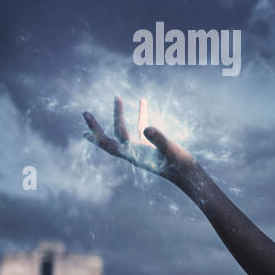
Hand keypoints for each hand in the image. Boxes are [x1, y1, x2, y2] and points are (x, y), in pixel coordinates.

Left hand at [83, 97, 198, 189]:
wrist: (190, 175)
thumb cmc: (180, 165)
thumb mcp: (169, 149)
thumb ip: (158, 139)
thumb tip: (147, 128)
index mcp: (133, 155)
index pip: (108, 143)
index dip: (96, 131)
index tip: (87, 116)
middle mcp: (133, 152)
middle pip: (110, 138)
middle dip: (97, 127)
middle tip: (85, 113)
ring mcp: (142, 149)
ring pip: (126, 131)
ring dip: (120, 115)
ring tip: (117, 98)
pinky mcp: (151, 146)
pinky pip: (142, 127)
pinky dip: (142, 114)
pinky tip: (143, 101)